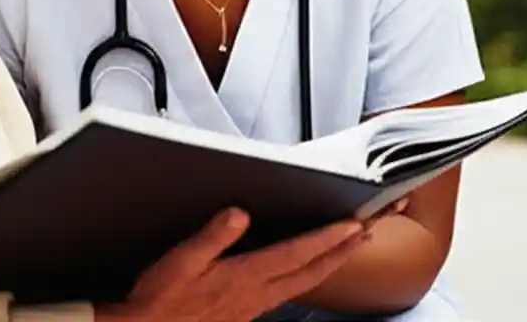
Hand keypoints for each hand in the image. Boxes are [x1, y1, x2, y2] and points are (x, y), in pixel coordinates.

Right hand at [95, 208, 369, 321]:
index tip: (352, 225)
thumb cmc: (161, 298)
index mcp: (245, 276)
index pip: (297, 254)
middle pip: (311, 272)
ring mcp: (255, 306)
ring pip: (304, 284)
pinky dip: (308, 278)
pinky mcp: (247, 312)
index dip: (327, 239)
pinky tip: (306, 274)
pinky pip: (289, 292)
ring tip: (348, 249)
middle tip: (366, 234)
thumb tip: (239, 214)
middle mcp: (257, 293)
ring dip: (329, 264)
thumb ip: (212, 236)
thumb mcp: (181, 262)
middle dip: (341, 252)